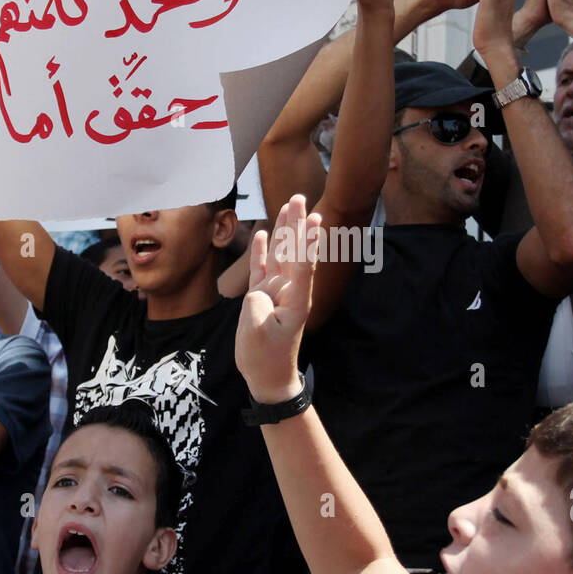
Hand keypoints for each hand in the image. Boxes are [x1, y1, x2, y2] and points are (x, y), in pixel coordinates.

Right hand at [235, 195, 320, 403]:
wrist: (267, 376)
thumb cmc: (265, 358)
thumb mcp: (259, 333)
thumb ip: (258, 307)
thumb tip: (257, 292)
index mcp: (294, 300)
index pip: (302, 265)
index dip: (308, 242)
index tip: (315, 219)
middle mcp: (288, 291)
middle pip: (293, 251)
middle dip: (297, 224)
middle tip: (301, 197)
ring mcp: (275, 293)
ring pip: (279, 254)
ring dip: (283, 230)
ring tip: (288, 206)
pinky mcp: (261, 298)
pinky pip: (261, 269)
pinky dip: (262, 251)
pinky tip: (263, 234)